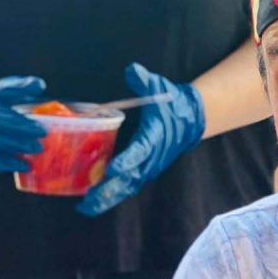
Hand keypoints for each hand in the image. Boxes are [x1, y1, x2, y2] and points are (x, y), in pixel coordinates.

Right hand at [0, 76, 47, 173]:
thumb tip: (41, 88)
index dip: (21, 86)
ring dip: (17, 145)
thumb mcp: (5, 98)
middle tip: (42, 132)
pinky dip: (10, 163)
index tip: (40, 86)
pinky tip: (26, 165)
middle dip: (20, 125)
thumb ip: (22, 91)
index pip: (4, 89)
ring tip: (38, 148)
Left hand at [77, 63, 204, 215]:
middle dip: (108, 190)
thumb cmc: (172, 102)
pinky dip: (112, 196)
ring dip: (107, 199)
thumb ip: (144, 80)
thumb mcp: (160, 86)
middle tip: (87, 200)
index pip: (139, 151)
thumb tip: (132, 70)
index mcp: (154, 138)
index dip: (126, 161)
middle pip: (129, 178)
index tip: (111, 169)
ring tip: (86, 208)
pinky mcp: (144, 172)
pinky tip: (93, 202)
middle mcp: (151, 158)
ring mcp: (148, 168)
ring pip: (127, 188)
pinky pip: (127, 187)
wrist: (191, 119)